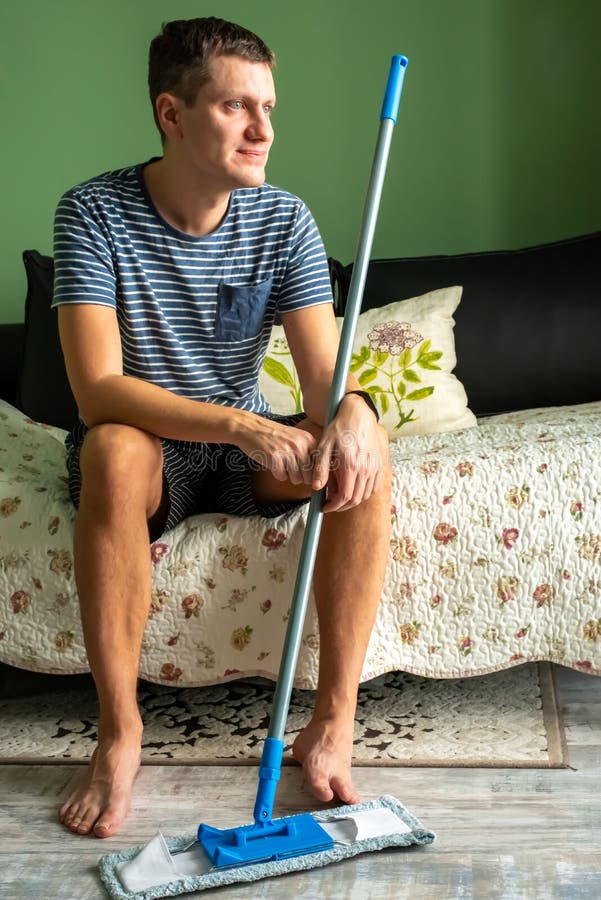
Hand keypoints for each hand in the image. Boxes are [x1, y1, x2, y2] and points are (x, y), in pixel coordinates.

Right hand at [236, 415, 317, 484]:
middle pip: (308, 476)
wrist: (250, 428)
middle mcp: (300, 445)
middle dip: (300, 477)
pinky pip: (282, 477)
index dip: (312, 473)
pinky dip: (277, 474)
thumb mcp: (295, 438)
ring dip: (288, 476)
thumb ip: (307, 452)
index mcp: (308, 440)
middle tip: (290, 468)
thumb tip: (316, 476)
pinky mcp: (275, 458)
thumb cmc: (273, 435)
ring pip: (296, 479)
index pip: (319, 466)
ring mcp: (287, 452)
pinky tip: (273, 463)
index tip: (306, 473)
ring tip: (281, 464)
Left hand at [312, 394, 388, 512]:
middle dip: (341, 506)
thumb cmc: (339, 429)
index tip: (325, 507)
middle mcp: (365, 469)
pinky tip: (355, 488)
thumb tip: (316, 488)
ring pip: (366, 495)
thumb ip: (321, 469)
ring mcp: (375, 467)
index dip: (334, 506)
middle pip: (356, 499)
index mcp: (350, 465)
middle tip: (331, 503)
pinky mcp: (380, 464)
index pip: (345, 496)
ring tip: (340, 495)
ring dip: (353, 500)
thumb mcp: (324, 446)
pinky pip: (375, 487)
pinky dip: (365, 493)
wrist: (358, 415)